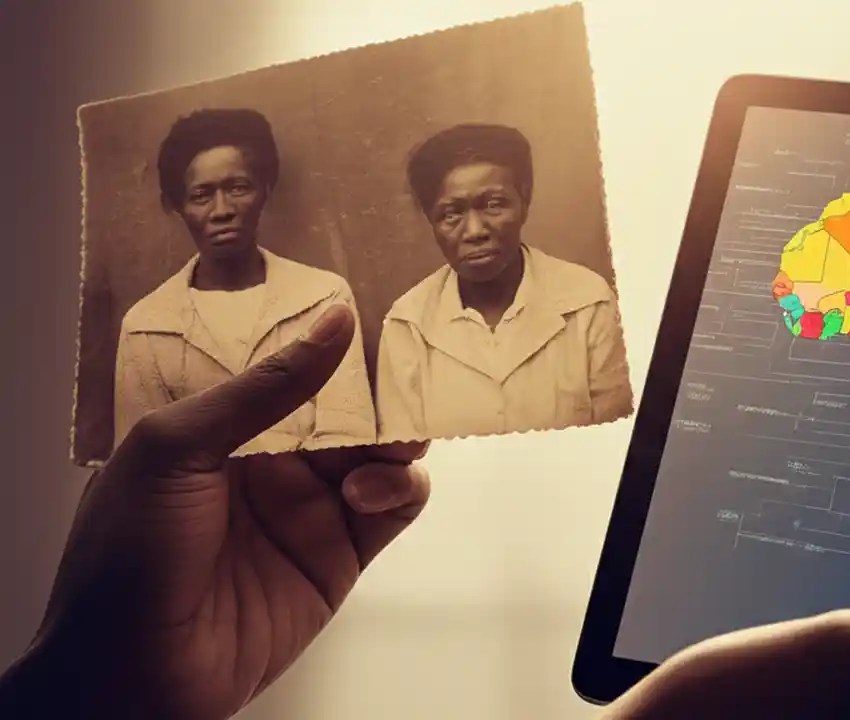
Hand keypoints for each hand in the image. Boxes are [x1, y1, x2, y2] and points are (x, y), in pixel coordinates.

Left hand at [0, 305, 428, 719]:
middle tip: (408, 369)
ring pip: (380, 450)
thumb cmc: (126, 555)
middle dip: (379, 387)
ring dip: (395, 436)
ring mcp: (309, 507)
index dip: (330, 341)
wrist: (135, 675)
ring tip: (391, 439)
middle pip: (346, 407)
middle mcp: (270, 461)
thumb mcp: (178, 447)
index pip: (290, 367)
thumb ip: (265, 388)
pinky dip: (399, 486)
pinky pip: (393, 504)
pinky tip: (370, 489)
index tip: (372, 312)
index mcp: (221, 426)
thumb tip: (334, 323)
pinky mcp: (342, 553)